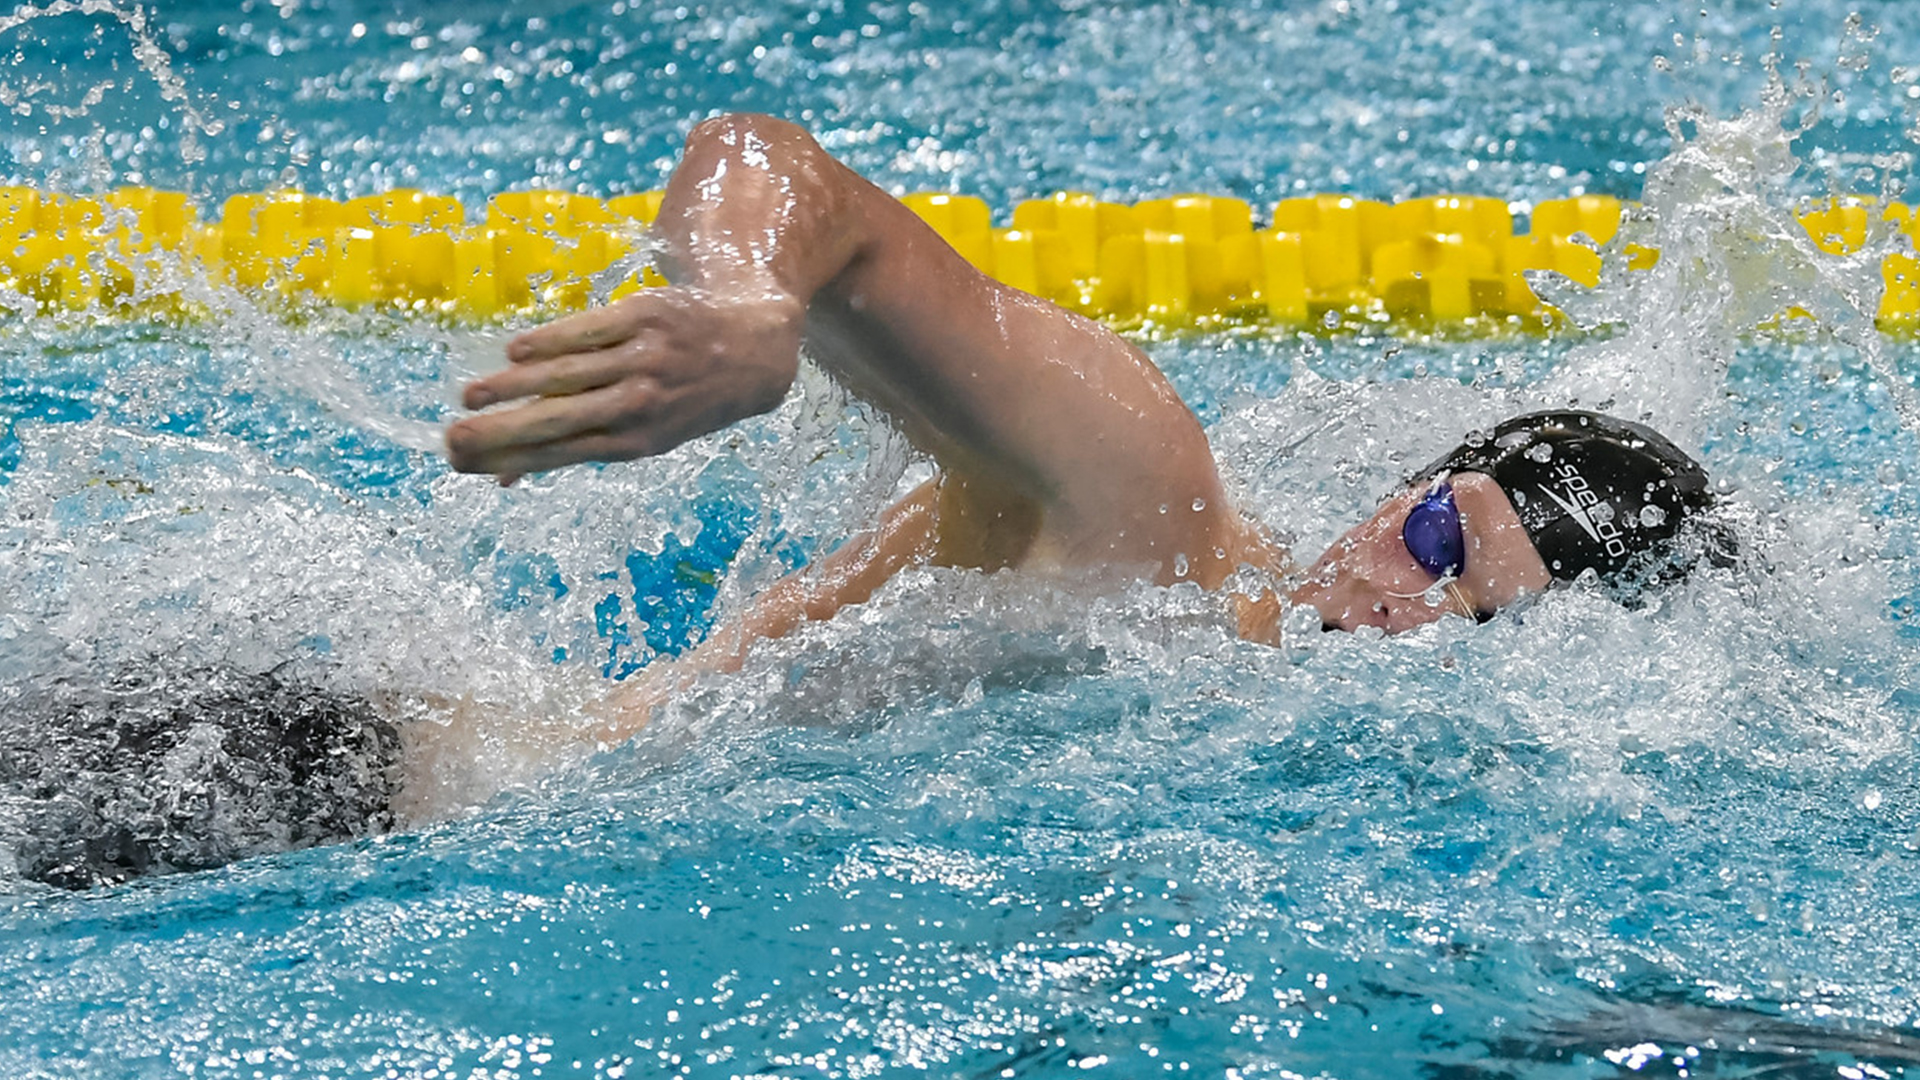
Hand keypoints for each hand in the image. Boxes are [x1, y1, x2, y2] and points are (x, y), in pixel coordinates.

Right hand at [445, 285, 805, 481]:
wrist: (752, 348)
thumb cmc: (684, 397)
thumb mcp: (645, 434)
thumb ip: (576, 448)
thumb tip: (504, 478)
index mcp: (636, 441)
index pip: (559, 454)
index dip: (508, 460)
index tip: (461, 464)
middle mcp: (640, 403)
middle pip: (555, 421)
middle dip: (498, 432)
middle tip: (449, 440)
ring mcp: (643, 358)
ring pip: (563, 374)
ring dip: (509, 387)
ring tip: (469, 397)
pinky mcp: (644, 316)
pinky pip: (585, 330)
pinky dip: (545, 343)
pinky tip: (513, 355)